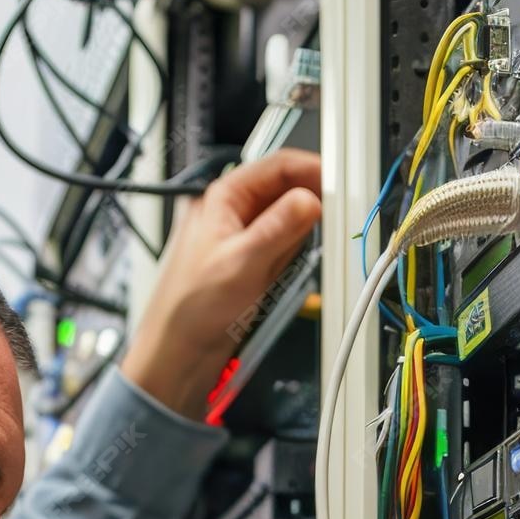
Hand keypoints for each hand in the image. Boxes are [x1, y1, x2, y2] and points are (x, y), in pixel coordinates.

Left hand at [121, 149, 321, 417]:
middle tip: (341, 214)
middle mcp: (234, 213)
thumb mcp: (243, 262)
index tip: (340, 182)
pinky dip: (298, 253)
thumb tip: (310, 200)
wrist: (178, 351)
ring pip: (289, 220)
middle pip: (286, 191)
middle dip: (313, 201)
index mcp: (224, 198)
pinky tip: (300, 265)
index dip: (311, 169)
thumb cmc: (191, 307)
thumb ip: (280, 228)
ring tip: (322, 241)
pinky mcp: (252, 264)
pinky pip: (284, 248)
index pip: (276, 167)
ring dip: (307, 230)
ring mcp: (244, 239)